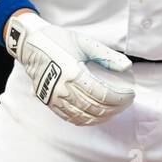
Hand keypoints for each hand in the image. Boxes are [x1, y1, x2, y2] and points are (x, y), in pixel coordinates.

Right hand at [4, 11, 134, 125]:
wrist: (31, 45)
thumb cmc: (59, 41)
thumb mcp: (85, 43)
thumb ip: (108, 56)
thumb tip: (127, 66)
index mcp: (73, 73)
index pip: (102, 94)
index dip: (119, 99)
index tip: (130, 96)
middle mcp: (62, 88)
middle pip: (95, 108)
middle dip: (114, 108)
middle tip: (126, 103)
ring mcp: (54, 97)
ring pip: (83, 116)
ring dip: (102, 117)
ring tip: (114, 110)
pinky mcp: (48, 101)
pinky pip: (70, 118)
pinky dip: (86, 120)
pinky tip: (97, 115)